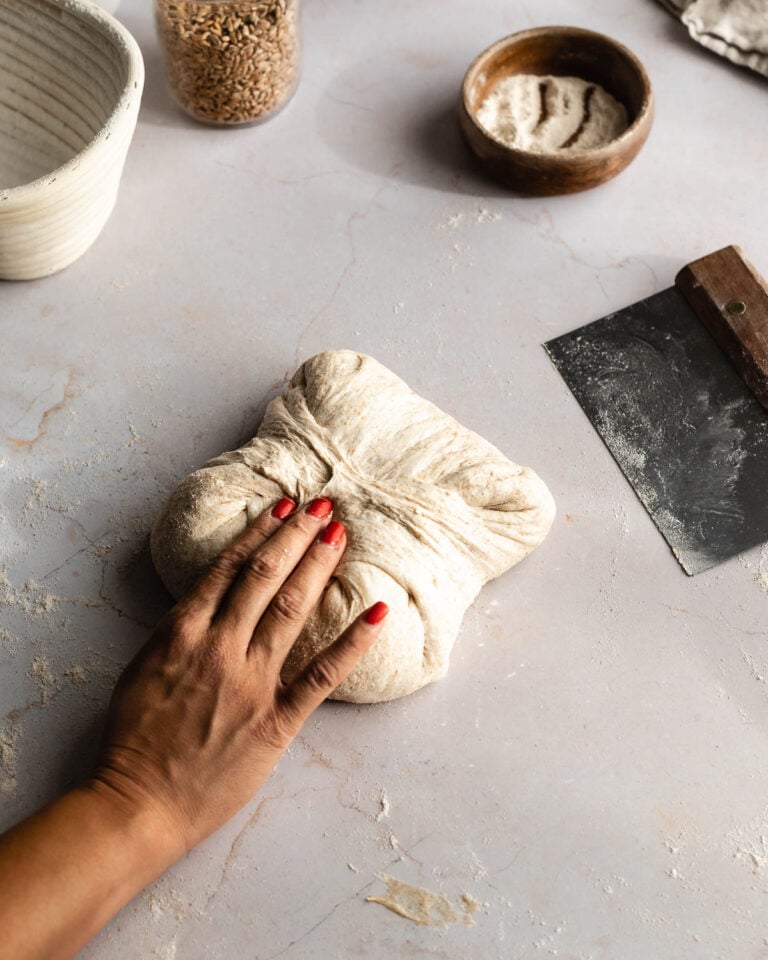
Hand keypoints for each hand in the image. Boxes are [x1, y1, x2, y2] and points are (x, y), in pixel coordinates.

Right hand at [90, 497, 387, 857]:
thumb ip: (179, 632)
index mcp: (183, 633)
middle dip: (297, 536)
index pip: (230, 568)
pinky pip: (322, 674)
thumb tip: (208, 602)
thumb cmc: (133, 740)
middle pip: (266, 577)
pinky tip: (377, 612)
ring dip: (318, 567)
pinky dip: (353, 641)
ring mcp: (251, 682)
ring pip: (292, 609)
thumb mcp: (142, 669)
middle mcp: (220, 647)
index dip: (260, 532)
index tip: (283, 506)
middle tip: (324, 506)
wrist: (139, 803)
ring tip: (339, 534)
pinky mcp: (276, 719)